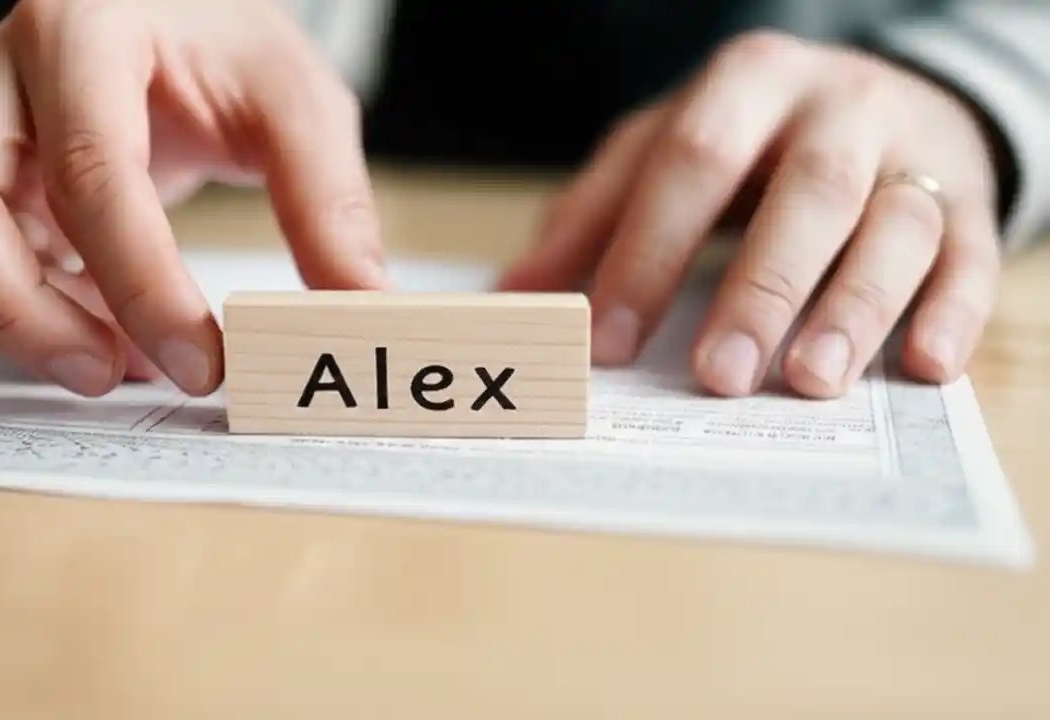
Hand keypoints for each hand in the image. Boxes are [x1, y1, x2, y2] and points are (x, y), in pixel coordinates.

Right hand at [0, 0, 384, 396]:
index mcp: (81, 31)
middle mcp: (1, 72)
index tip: (202, 360)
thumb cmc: (223, 39)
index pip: (91, 171)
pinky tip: (113, 342)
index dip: (141, 283)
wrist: (175, 10)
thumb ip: (327, 200)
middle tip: (110, 375)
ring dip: (19, 320)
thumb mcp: (293, 99)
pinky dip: (40, 311)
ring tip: (119, 367)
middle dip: (21, 311)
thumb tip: (360, 309)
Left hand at [500, 31, 1000, 397]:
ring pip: (896, 224)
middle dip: (761, 285)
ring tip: (810, 381)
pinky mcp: (968, 202)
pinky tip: (924, 364)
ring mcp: (912, 153)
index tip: (609, 341)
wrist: (877, 98)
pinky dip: (952, 311)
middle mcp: (838, 108)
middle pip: (808, 191)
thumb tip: (515, 295)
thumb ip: (592, 215)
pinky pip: (970, 255)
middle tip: (717, 375)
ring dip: (855, 306)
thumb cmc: (747, 139)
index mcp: (747, 85)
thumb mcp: (661, 150)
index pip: (692, 162)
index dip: (649, 252)